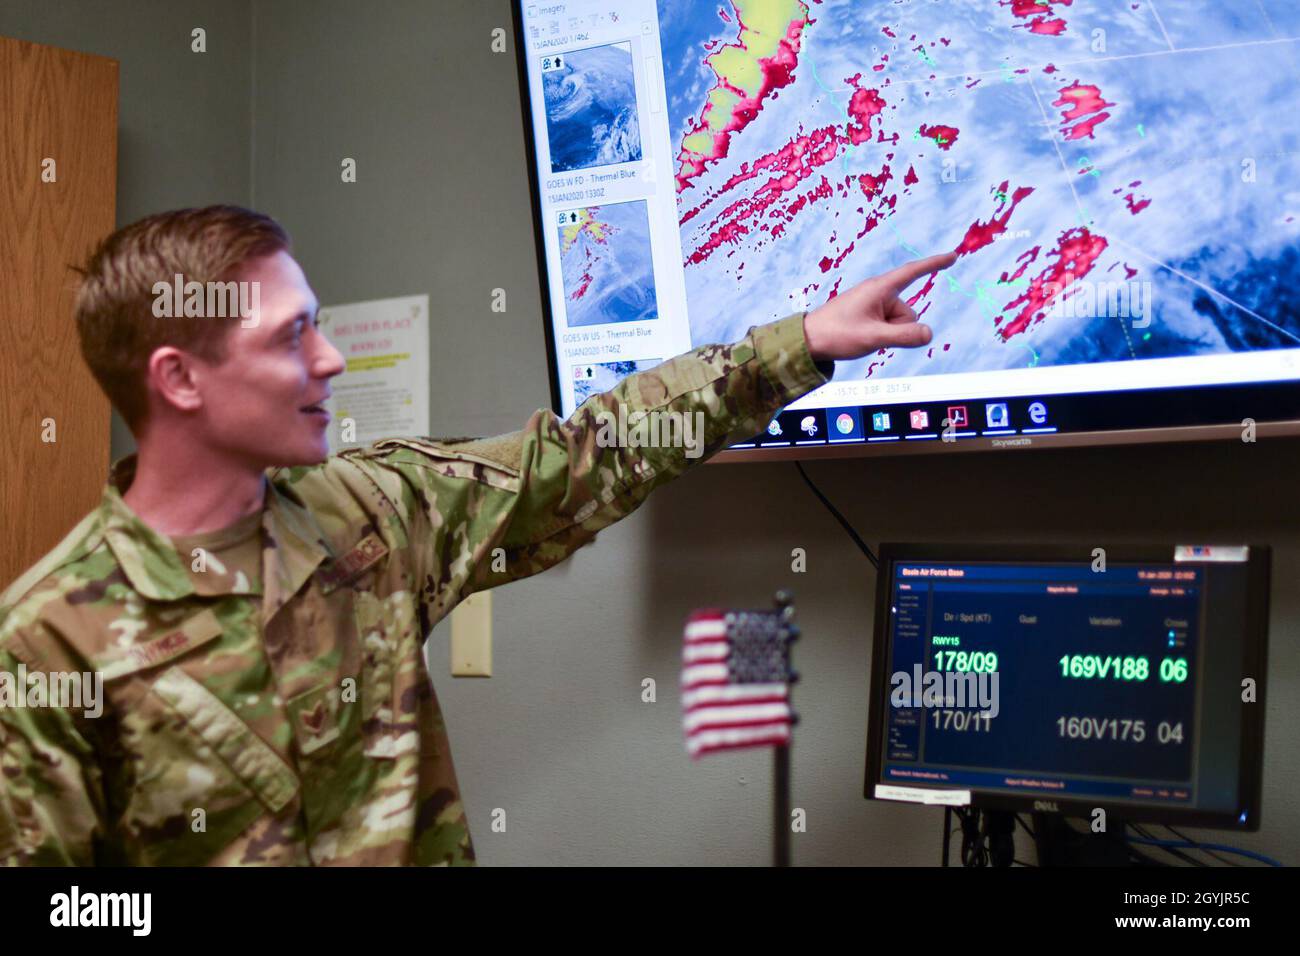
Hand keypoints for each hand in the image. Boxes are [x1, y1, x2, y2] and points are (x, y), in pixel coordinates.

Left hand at [802, 251, 957, 361]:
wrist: (808, 341)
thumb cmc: (836, 335)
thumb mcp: (873, 338)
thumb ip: (904, 337)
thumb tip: (929, 333)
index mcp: (879, 289)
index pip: (913, 272)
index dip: (934, 264)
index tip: (953, 255)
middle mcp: (878, 293)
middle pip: (909, 313)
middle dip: (898, 329)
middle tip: (868, 334)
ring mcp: (874, 305)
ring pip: (900, 324)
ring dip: (888, 334)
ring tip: (861, 335)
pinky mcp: (869, 315)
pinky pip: (889, 327)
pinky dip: (882, 335)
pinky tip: (862, 337)